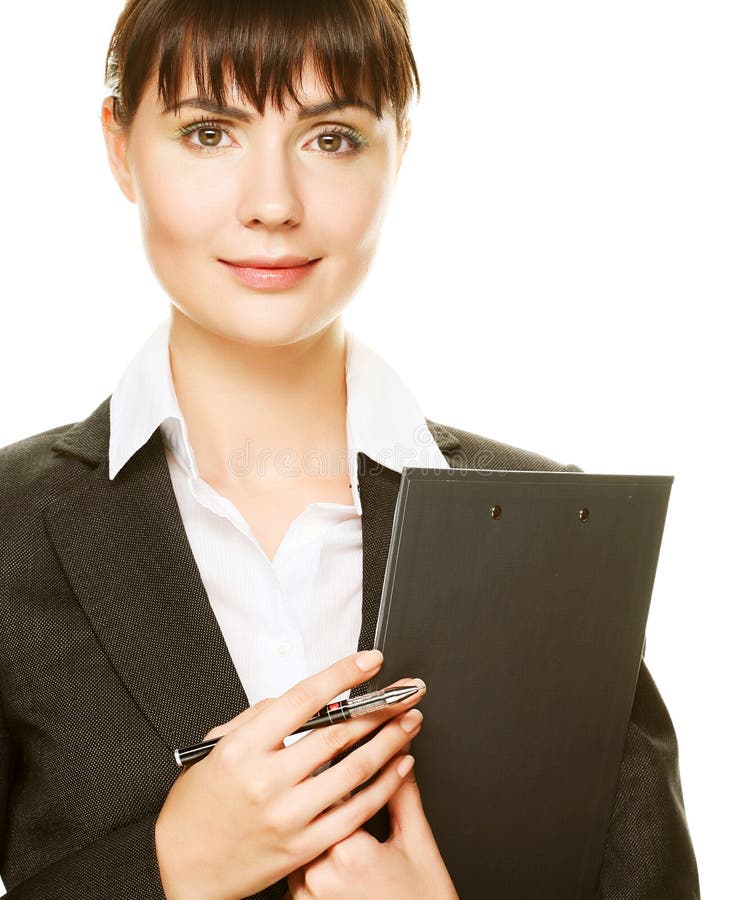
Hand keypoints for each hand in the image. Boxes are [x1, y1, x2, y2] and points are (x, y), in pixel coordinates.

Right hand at [154, 650, 424, 899]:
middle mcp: (266, 780)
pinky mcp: (303, 846)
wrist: (185, 868)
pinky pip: (354, 811)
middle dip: (380, 706)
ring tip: (411, 721)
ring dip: (390, 741)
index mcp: (243, 748)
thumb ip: (257, 719)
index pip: (304, 699)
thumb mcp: (215, 749)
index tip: (371, 661)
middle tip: (406, 691)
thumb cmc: (198, 806)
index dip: (343, 675)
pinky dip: (384, 785)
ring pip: (354, 769)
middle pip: (338, 732)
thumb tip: (302, 699)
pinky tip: (401, 765)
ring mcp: (287, 816)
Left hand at [285, 762, 458, 899]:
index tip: (347, 764)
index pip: (331, 788)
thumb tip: (397, 753)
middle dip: (324, 799)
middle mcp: (320, 875)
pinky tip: (327, 860)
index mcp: (350, 851)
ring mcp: (307, 897)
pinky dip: (307, 859)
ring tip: (337, 834)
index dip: (340, 772)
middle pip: (310, 812)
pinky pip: (294, 871)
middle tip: (340, 797)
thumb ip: (402, 793)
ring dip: (311, 828)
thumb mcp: (417, 844)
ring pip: (298, 839)